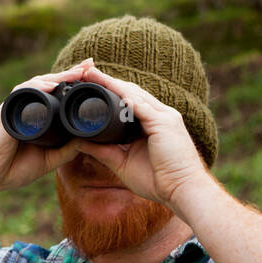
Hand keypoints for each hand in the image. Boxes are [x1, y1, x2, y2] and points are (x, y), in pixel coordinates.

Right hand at [0, 59, 92, 194]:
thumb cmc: (13, 168)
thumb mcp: (49, 159)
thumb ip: (67, 150)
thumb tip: (88, 139)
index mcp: (38, 117)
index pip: (58, 95)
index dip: (73, 84)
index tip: (93, 77)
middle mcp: (27, 108)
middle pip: (50, 84)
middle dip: (70, 73)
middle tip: (90, 63)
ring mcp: (16, 108)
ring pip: (38, 84)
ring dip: (58, 76)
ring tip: (77, 72)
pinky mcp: (6, 111)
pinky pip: (22, 93)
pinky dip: (37, 87)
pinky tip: (51, 85)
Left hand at [70, 64, 212, 211]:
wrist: (182, 191)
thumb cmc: (158, 181)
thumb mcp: (122, 163)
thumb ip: (102, 151)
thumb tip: (79, 142)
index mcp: (153, 123)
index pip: (128, 100)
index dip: (109, 91)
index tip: (88, 84)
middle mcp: (160, 115)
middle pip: (130, 92)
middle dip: (107, 81)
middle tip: (84, 71)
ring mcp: (164, 116)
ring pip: (134, 94)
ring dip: (111, 83)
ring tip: (91, 73)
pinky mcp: (165, 123)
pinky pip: (141, 106)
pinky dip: (125, 96)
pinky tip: (110, 87)